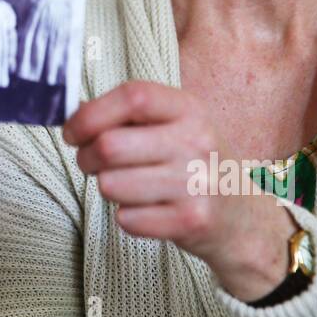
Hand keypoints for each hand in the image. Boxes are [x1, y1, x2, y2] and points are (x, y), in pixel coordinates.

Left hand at [62, 80, 297, 301]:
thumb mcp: (177, 126)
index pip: (133, 96)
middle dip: (86, 158)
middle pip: (110, 145)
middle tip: (90, 163)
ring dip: (107, 189)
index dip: (91, 114)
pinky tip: (147, 211)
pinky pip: (128, 219)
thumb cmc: (196, 165)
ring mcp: (196, 182)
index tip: (72, 132)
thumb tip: (74, 112)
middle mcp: (196, 141)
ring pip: (112, 184)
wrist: (244, 218)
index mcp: (189, 109)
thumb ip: (130, 115)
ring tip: (126, 187)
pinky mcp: (192, 220)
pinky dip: (127, 218)